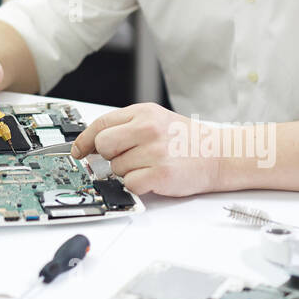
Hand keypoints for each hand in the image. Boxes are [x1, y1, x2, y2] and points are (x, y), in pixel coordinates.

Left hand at [69, 103, 221, 197]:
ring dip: (127, 172)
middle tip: (125, 158)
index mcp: (144, 113)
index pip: (101, 124)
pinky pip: (130, 184)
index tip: (78, 151)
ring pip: (116, 168)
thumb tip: (94, 142)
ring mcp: (154, 151)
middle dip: (109, 156)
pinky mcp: (160, 173)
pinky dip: (137, 186)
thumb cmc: (188, 140)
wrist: (220, 155)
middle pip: (103, 146)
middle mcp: (147, 129)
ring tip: (149, 166)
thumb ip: (128, 126)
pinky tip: (152, 177)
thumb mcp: (157, 120)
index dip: (84, 140)